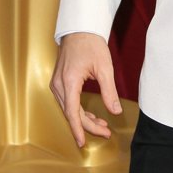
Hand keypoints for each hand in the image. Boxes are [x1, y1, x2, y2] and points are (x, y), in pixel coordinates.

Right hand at [50, 33, 121, 147]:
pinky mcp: (59, 82)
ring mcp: (57, 83)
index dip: (79, 129)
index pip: (72, 112)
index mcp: (69, 81)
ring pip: (69, 109)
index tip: (82, 142)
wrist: (80, 29)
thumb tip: (115, 112)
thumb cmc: (91, 44)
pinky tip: (92, 115)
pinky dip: (79, 111)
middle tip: (106, 132)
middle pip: (71, 113)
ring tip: (102, 126)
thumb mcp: (105, 67)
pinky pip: (67, 102)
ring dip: (84, 119)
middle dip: (88, 125)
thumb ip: (109, 91)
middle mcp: (59, 84)